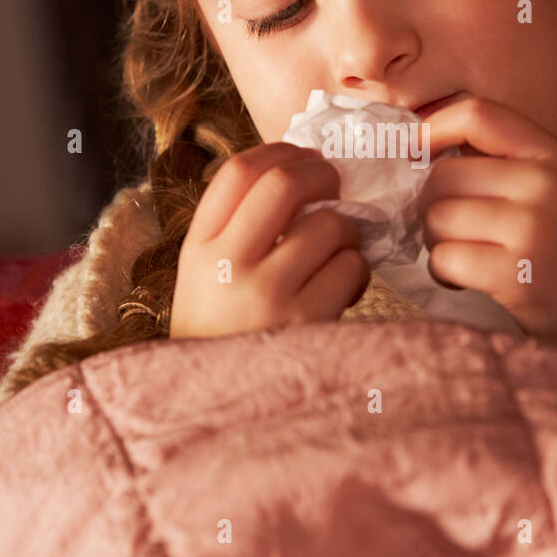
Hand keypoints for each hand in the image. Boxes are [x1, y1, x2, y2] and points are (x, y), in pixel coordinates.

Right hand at [169, 142, 369, 338]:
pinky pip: (351, 269)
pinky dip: (358, 269)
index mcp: (199, 247)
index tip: (303, 157)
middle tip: (337, 183)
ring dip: (347, 229)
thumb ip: (240, 227)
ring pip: (329, 226)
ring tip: (339, 249)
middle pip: (283, 183)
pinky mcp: (306, 323)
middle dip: (322, 173)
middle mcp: (227, 265)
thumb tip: (304, 172)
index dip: (280, 150)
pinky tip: (344, 286)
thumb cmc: (226, 330)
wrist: (217, 406)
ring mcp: (266, 294)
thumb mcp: (208, 275)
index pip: (238, 171)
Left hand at [418, 96, 556, 370]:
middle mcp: (542, 184)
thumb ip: (507, 162)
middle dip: (431, 205)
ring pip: (438, 219)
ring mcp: (530, 230)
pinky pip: (445, 260)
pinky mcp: (514, 276)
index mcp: (551, 154)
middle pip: (444, 176)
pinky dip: (445, 272)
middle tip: (446, 228)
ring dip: (436, 241)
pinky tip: (466, 279)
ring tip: (461, 255)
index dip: (433, 127)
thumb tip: (423, 148)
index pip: (477, 114)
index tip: (414, 151)